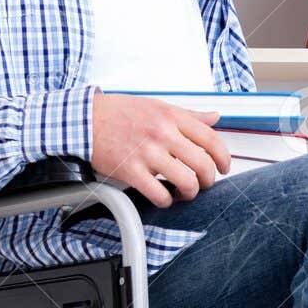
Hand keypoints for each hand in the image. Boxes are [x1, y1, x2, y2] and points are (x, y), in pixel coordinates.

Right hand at [90, 91, 230, 206]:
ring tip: (183, 192)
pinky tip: (164, 197)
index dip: (223, 158)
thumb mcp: (157, 106)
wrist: (84, 119)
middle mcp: (163, 134)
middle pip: (203, 165)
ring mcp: (148, 154)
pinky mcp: (131, 171)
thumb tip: (213, 117)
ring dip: (189, 193)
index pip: (211, 139)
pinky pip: (159, 195)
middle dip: (208, 180)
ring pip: (186, 182)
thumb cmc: (118, 113)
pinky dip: (166, 201)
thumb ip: (187, 115)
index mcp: (171, 117)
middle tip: (204, 183)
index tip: (223, 167)